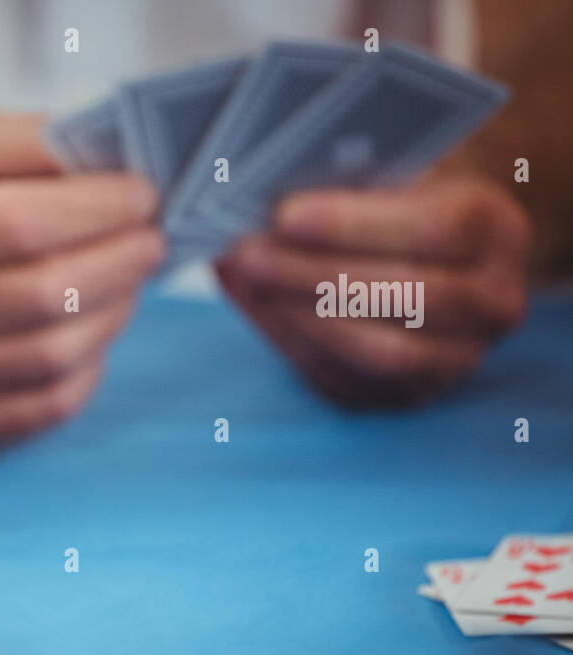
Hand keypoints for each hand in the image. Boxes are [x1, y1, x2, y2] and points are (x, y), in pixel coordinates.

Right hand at [0, 112, 164, 445]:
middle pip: (43, 294)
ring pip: (54, 354)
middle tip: (152, 241)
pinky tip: (94, 332)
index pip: (13, 223)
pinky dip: (91, 366)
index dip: (93, 209)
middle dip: (119, 262)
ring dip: (114, 312)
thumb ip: (26, 145)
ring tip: (129, 282)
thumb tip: (113, 164)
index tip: (145, 195)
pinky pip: (49, 406)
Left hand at [215, 177, 531, 405]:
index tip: (285, 215)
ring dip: (297, 313)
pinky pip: (343, 378)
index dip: (355, 225)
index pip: (437, 230)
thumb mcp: (395, 172)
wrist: (436, 253)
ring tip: (243, 274)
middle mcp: (493, 303)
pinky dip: (287, 338)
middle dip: (314, 277)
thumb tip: (262, 195)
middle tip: (248, 252)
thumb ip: (347, 181)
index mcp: (498, 231)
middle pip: (407, 299)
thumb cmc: (404, 199)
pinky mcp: (406, 394)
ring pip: (378, 352)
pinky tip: (251, 300)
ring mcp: (455, 359)